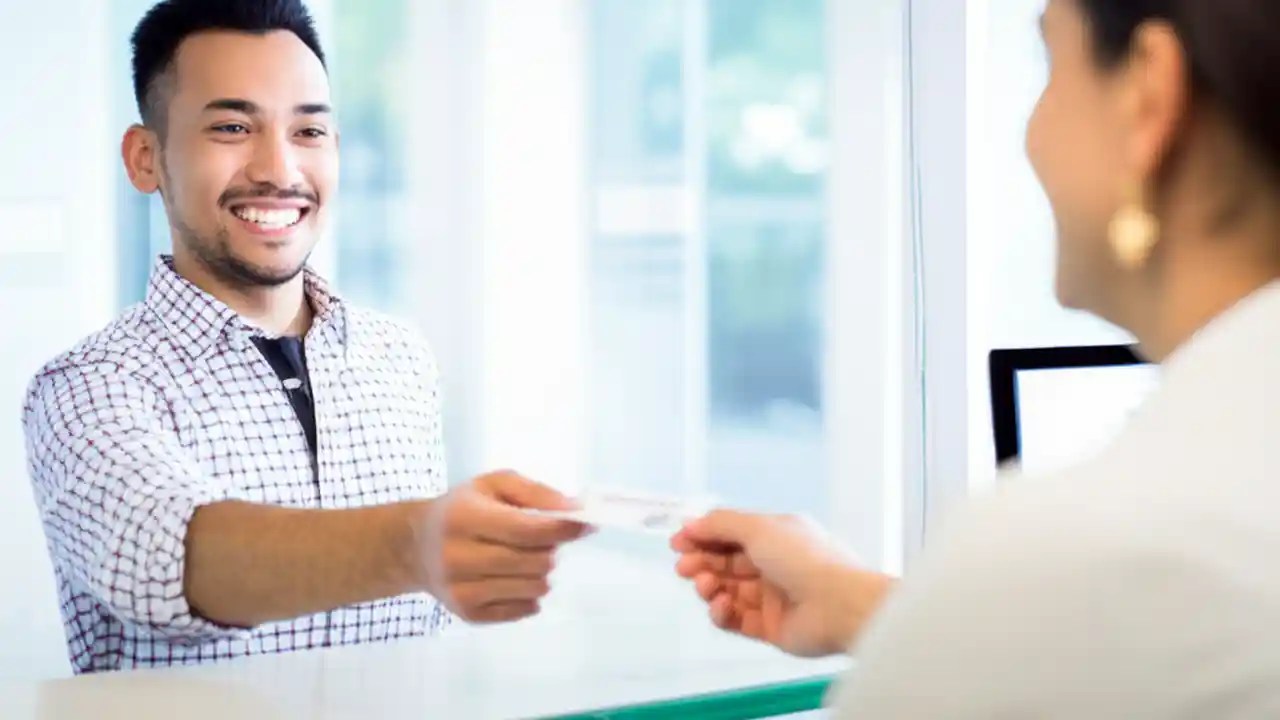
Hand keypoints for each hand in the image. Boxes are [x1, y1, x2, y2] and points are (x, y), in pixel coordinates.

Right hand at [419, 470, 591, 623]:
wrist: (414, 546)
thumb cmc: (463, 508)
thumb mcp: (494, 484)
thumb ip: (535, 492)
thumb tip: (574, 510)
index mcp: (464, 518)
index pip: (525, 530)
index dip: (563, 528)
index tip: (588, 524)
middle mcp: (458, 557)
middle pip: (534, 562)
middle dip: (552, 549)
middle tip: (546, 539)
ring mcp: (461, 590)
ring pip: (534, 588)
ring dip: (542, 571)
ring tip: (526, 557)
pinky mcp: (468, 614)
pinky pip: (524, 610)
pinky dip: (530, 593)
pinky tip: (514, 577)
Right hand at [671, 510, 893, 656]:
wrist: (839, 605)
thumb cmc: (803, 559)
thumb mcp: (758, 527)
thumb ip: (721, 524)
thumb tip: (691, 523)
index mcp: (776, 536)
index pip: (731, 534)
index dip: (703, 537)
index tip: (678, 542)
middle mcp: (774, 564)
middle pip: (726, 563)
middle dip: (701, 562)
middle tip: (684, 567)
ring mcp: (772, 597)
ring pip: (727, 591)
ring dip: (710, 587)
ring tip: (707, 586)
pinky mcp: (769, 628)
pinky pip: (736, 619)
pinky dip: (723, 612)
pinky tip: (723, 605)